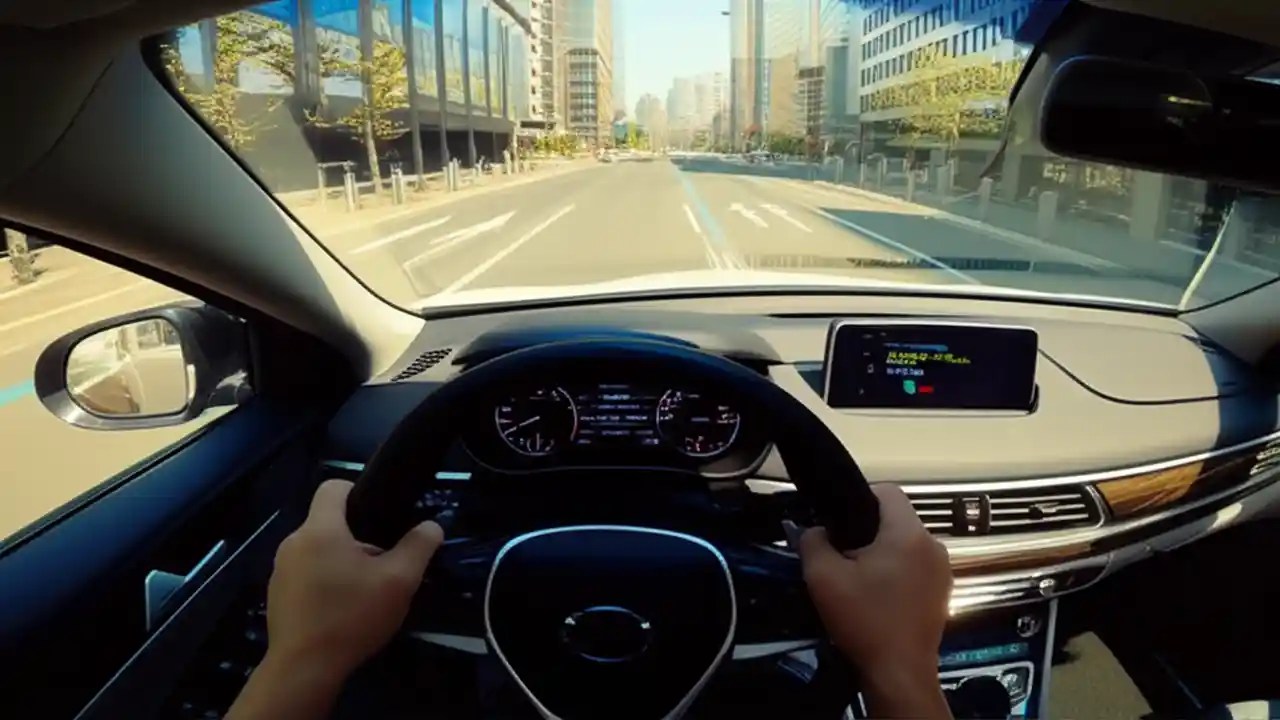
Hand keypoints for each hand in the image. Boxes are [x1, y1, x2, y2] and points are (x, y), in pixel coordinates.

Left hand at [266, 479, 443, 676]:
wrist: (304, 669)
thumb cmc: (351, 617)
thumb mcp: (399, 581)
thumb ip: (418, 547)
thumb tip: (432, 526)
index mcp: (320, 529)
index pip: (333, 487)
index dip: (358, 490)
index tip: (381, 514)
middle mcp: (293, 542)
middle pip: (328, 522)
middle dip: (357, 536)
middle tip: (383, 563)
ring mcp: (280, 570)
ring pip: (317, 550)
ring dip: (340, 561)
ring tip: (364, 590)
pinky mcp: (276, 595)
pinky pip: (305, 574)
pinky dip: (323, 583)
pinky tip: (340, 610)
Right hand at [798, 483, 952, 717]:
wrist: (898, 672)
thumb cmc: (864, 620)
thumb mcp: (823, 577)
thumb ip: (812, 541)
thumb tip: (816, 531)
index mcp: (909, 533)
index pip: (887, 490)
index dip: (858, 497)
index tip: (838, 522)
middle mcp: (933, 545)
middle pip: (896, 519)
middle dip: (867, 530)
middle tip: (841, 554)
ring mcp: (943, 570)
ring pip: (905, 544)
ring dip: (882, 553)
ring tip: (857, 578)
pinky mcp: (943, 592)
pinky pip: (916, 566)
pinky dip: (896, 572)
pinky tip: (877, 596)